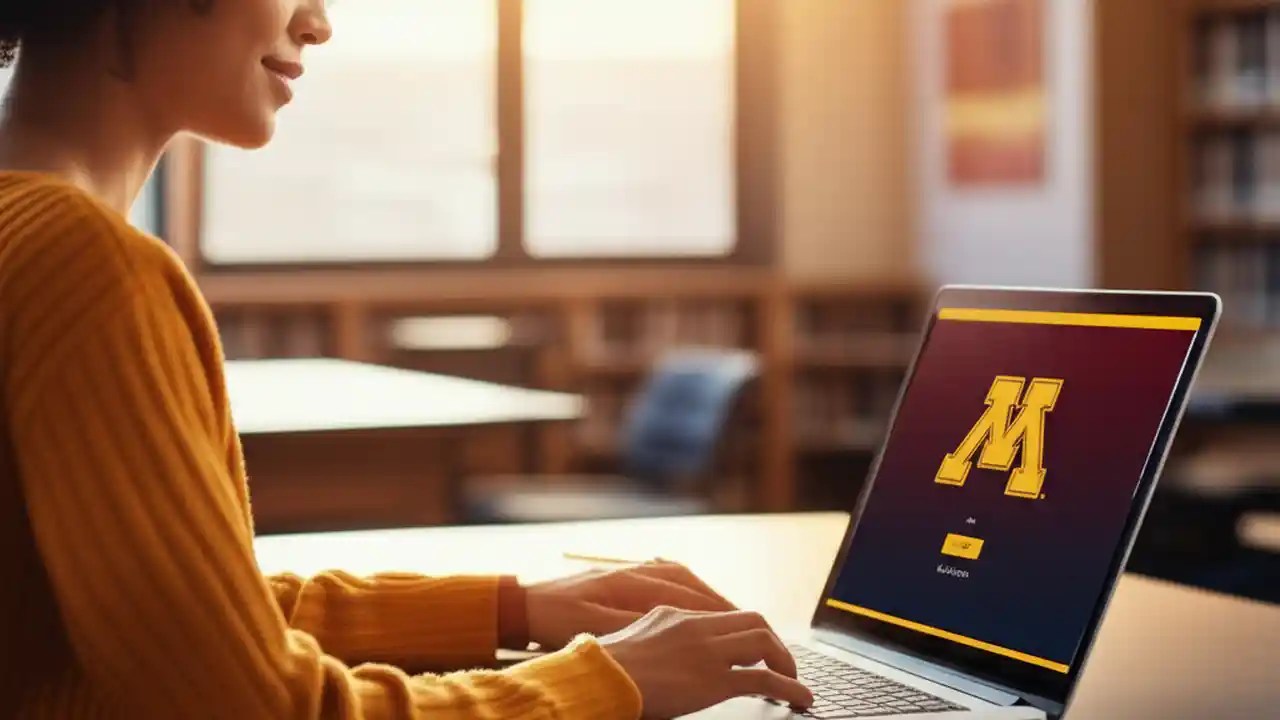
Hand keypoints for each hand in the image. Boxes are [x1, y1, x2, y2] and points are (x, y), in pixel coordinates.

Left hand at [525, 561, 734, 648]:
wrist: (522, 603)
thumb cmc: (553, 619)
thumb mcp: (593, 628)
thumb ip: (633, 626)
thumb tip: (671, 628)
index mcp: (628, 581)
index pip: (682, 592)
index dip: (713, 608)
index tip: (740, 622)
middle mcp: (631, 570)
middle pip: (686, 579)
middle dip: (716, 599)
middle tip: (743, 618)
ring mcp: (625, 571)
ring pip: (676, 575)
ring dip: (702, 591)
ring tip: (724, 610)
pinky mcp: (617, 577)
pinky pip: (662, 576)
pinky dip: (683, 586)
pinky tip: (690, 599)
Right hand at [600, 606, 812, 717]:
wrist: (597, 679)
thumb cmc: (601, 668)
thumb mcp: (627, 639)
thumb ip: (650, 637)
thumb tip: (658, 650)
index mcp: (674, 614)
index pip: (723, 614)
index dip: (747, 630)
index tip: (756, 647)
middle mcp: (696, 626)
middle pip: (753, 620)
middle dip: (773, 641)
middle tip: (781, 661)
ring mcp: (708, 651)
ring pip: (764, 642)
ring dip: (785, 661)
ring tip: (793, 680)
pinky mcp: (715, 680)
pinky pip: (765, 680)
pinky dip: (790, 687)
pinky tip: (800, 698)